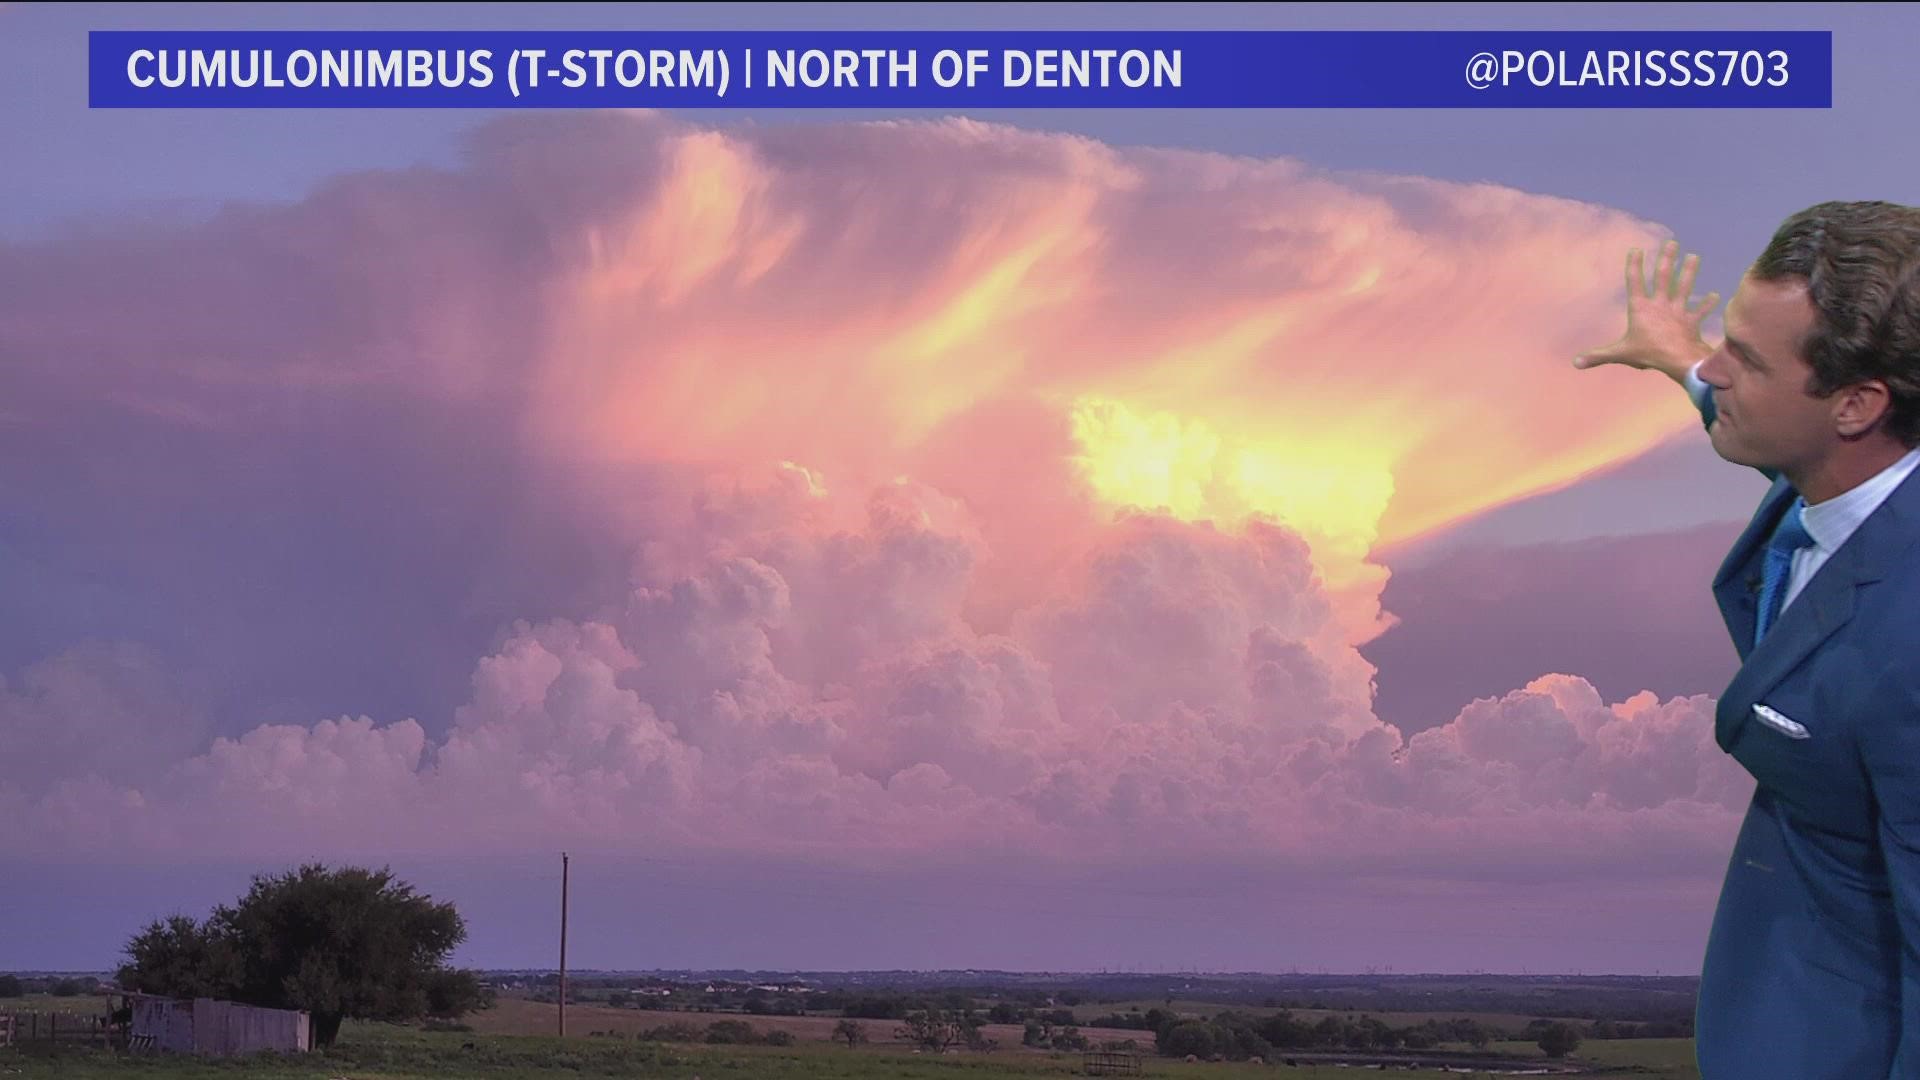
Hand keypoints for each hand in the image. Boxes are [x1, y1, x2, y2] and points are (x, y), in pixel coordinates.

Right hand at [1575, 240, 1721, 384]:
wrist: (1678, 359)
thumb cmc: (1648, 354)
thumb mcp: (1620, 354)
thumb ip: (1599, 356)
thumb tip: (1576, 363)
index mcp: (1641, 308)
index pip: (1635, 282)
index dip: (1635, 265)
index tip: (1636, 250)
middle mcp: (1660, 305)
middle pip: (1664, 277)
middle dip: (1667, 259)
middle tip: (1672, 243)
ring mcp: (1677, 311)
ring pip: (1684, 287)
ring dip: (1689, 272)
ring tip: (1694, 257)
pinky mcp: (1691, 321)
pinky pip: (1700, 311)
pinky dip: (1707, 305)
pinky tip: (1715, 296)